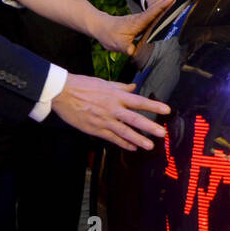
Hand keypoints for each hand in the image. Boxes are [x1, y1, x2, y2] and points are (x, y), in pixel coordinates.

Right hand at [51, 74, 170, 150]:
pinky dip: (123, 143)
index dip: (153, 106)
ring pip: (124, 132)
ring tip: (150, 146)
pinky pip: (112, 138)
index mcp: (115, 95)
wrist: (63, 93)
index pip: (139, 101)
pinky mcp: (95, 129)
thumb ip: (120, 86)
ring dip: (138, 139)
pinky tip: (132, 147)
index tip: (166, 110)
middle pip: (134, 119)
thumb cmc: (83, 85)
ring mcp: (104, 120)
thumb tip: (134, 87)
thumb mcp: (104, 82)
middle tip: (162, 134)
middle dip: (150, 127)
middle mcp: (112, 108)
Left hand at [95, 0, 188, 54]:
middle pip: (159, 5)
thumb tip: (142, 56)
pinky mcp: (144, 20)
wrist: (102, 27)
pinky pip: (157, 11)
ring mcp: (144, 17)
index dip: (162, 6)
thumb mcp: (119, 46)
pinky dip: (166, 5)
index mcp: (138, 22)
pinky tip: (175, 2)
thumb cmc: (110, 35)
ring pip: (159, 7)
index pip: (152, 13)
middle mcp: (143, 17)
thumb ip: (131, 50)